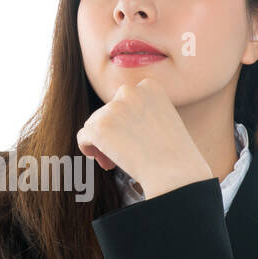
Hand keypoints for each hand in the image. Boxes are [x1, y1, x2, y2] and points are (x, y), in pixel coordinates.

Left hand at [76, 77, 211, 199]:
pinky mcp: (98, 127)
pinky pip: (83, 137)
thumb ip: (141, 111)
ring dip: (102, 143)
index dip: (126, 121)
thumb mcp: (163, 119)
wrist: (175, 172)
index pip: (125, 100)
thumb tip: (115, 119)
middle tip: (125, 154)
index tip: (134, 139)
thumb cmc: (174, 153)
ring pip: (94, 124)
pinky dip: (88, 149)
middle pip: (108, 111)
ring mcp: (112, 108)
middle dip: (113, 133)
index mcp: (149, 86)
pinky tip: (102, 161)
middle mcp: (129, 91)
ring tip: (116, 163)